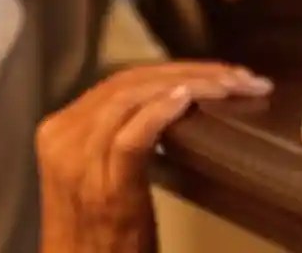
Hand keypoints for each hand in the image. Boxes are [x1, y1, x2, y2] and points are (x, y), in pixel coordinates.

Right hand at [37, 62, 273, 252]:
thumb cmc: (99, 233)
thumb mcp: (101, 172)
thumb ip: (119, 133)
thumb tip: (171, 98)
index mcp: (61, 129)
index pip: (122, 81)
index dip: (173, 69)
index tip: (219, 72)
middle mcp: (63, 137)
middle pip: (131, 82)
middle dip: (190, 71)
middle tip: (240, 76)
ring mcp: (79, 162)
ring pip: (135, 99)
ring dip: (192, 85)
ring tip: (232, 86)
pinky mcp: (104, 190)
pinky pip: (132, 137)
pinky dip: (162, 111)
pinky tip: (189, 98)